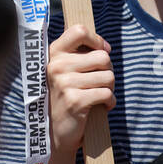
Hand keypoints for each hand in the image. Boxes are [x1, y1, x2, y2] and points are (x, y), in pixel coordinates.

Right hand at [47, 24, 114, 159]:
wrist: (54, 132)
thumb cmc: (64, 98)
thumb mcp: (63, 71)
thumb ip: (77, 55)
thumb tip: (104, 47)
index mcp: (53, 53)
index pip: (79, 31)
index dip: (97, 40)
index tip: (101, 52)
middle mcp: (57, 65)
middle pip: (103, 57)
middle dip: (108, 71)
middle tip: (100, 83)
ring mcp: (65, 83)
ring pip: (108, 76)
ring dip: (109, 88)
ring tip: (99, 95)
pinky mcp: (75, 101)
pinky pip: (107, 94)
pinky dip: (109, 102)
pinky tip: (101, 107)